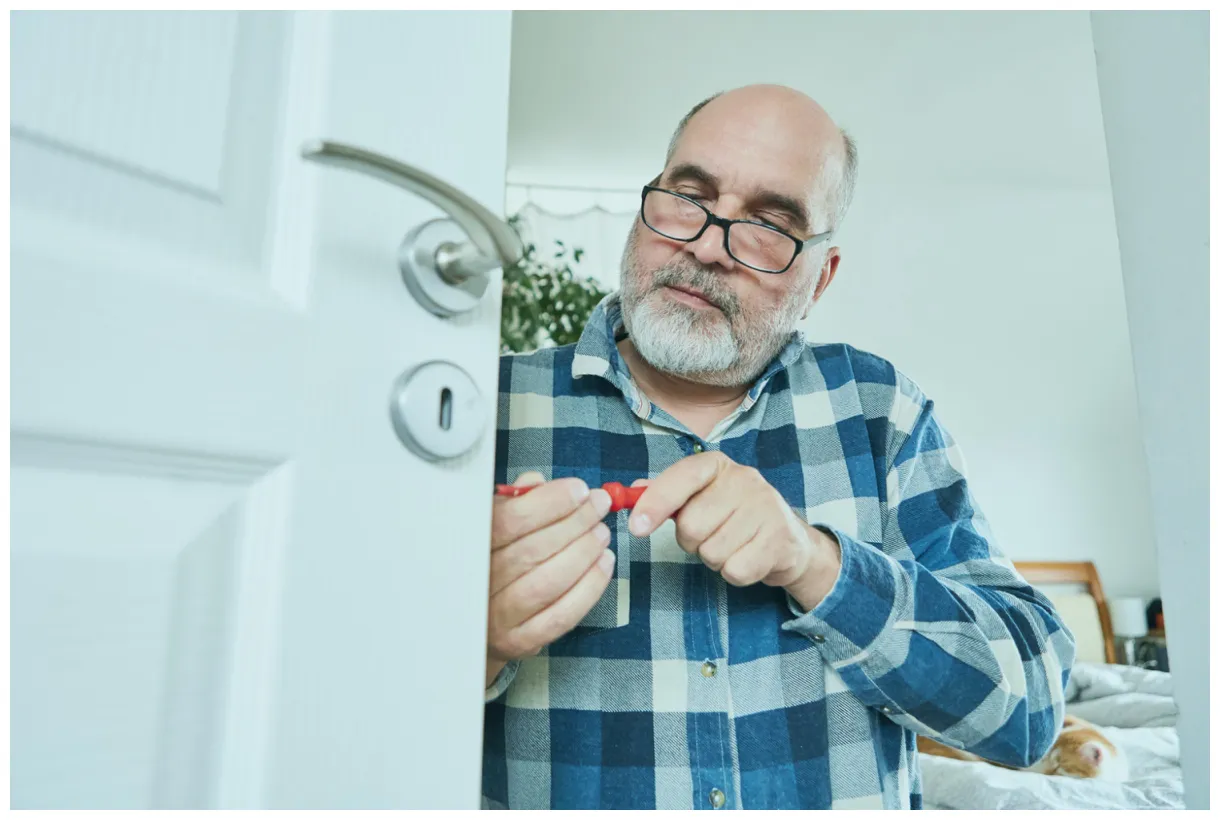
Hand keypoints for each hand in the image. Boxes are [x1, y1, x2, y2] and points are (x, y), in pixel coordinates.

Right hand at [486, 472, 615, 687]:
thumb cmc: (489, 562)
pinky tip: (604, 564)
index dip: (549, 503)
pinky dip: (589, 587)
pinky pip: (561, 615)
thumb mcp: (492, 524)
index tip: (578, 490)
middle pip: (532, 550)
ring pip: (548, 583)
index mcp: (468, 547)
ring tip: (602, 533)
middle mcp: (477, 585)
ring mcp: (498, 617)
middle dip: (574, 523)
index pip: (508, 521)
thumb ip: (512, 502)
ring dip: (583, 554)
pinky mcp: (520, 641)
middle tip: (599, 507)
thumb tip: (536, 483)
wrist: (475, 623)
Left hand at [627, 452, 841, 610]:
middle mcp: (744, 479)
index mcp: (717, 465)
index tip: (636, 528)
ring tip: (731, 545)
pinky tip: (747, 558)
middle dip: (692, 541)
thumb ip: (667, 494)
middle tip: (709, 536)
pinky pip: (735, 570)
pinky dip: (734, 573)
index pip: (682, 477)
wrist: (789, 540)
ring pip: (712, 551)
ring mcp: (766, 508)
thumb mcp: (701, 497)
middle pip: (691, 525)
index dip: (655, 503)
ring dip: (714, 558)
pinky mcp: (780, 539)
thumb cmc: (733, 517)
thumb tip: (632, 491)